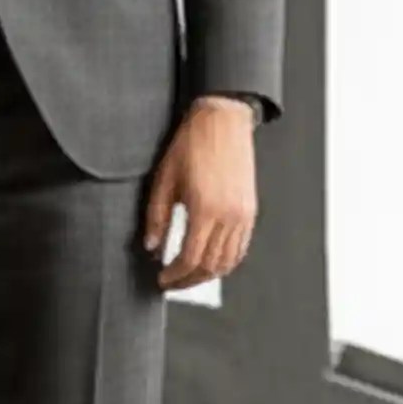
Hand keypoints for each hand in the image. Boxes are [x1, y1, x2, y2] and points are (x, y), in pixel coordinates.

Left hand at [142, 95, 257, 290]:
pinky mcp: (250, 211)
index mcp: (205, 208)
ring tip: (187, 276)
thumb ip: (156, 217)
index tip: (161, 279)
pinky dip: (225, 262)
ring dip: (207, 274)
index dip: (174, 274)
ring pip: (228, 261)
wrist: (222, 120)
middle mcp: (229, 216)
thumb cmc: (190, 144)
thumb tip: (152, 248)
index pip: (190, 258)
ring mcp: (243, 215)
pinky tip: (209, 262)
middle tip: (171, 283)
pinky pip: (240, 248)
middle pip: (210, 265)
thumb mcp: (164, 179)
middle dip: (189, 280)